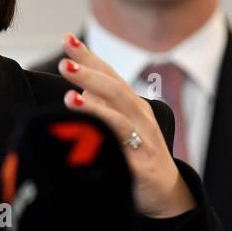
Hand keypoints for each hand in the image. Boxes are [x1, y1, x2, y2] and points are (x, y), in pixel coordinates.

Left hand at [56, 35, 194, 217]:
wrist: (166, 192)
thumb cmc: (138, 153)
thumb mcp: (121, 124)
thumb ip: (101, 106)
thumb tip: (78, 89)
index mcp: (131, 104)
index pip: (109, 74)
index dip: (89, 56)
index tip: (68, 38)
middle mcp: (139, 117)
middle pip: (115, 91)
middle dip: (90, 76)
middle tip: (65, 65)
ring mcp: (142, 142)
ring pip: (119, 121)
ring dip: (94, 109)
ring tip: (70, 99)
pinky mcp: (141, 168)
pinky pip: (122, 157)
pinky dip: (105, 148)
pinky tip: (86, 144)